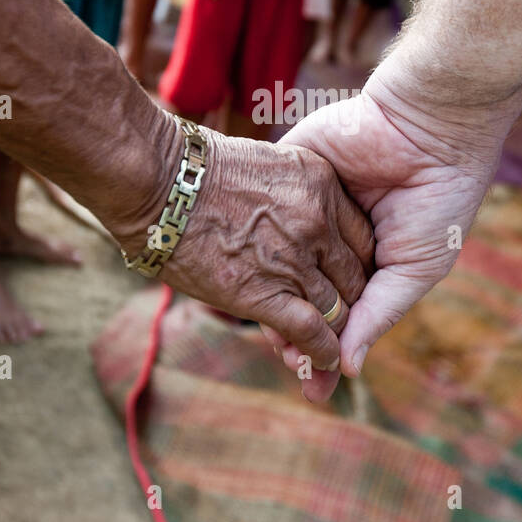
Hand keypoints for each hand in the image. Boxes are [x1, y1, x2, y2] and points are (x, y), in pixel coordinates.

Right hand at [153, 129, 375, 387]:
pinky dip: (322, 351)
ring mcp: (294, 259)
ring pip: (337, 307)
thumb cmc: (198, 169)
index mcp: (321, 184)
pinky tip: (326, 360)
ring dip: (338, 330)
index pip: (364, 235)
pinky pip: (311, 331)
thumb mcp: (269, 162)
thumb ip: (297, 189)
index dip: (360, 262)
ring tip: (338, 345)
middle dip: (353, 299)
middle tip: (350, 315)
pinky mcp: (265, 293)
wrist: (158, 181)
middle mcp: (318, 222)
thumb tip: (298, 211)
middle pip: (356, 274)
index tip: (350, 276)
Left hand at [274, 73, 521, 400]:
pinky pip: (263, 209)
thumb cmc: (438, 201)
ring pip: (274, 258)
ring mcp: (307, 204)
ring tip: (264, 331)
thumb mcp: (415, 268)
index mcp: (366, 261)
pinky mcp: (288, 171)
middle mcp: (332, 237)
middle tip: (285, 365)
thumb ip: (377, 314)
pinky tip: (244, 273)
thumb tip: (349, 370)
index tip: (312, 386)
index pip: (334, 312)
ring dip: (266, 294)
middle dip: (291, 331)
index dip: (322, 346)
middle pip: (298, 293)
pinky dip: (253, 239)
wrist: (430, 128)